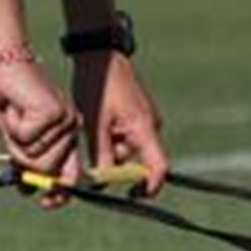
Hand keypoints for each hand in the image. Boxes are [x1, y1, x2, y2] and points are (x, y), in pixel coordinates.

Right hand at [0, 57, 81, 206]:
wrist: (6, 68)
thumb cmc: (10, 102)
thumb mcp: (18, 139)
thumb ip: (27, 163)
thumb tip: (29, 191)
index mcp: (66, 136)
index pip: (71, 174)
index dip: (60, 193)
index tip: (47, 203)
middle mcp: (71, 128)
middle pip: (46, 170)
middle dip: (21, 158)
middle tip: (12, 133)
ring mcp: (65, 120)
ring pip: (36, 158)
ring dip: (15, 142)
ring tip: (14, 117)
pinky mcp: (52, 113)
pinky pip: (26, 139)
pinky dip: (12, 126)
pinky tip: (15, 107)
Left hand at [72, 52, 168, 196]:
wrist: (100, 54)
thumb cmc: (97, 86)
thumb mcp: (95, 125)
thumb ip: (102, 156)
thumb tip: (101, 182)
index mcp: (144, 129)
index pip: (158, 169)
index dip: (148, 187)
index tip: (131, 195)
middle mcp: (151, 125)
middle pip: (138, 161)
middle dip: (114, 163)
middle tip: (92, 149)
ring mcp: (145, 119)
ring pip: (128, 149)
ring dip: (109, 147)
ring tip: (93, 125)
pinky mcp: (138, 114)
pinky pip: (126, 136)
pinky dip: (111, 136)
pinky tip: (98, 119)